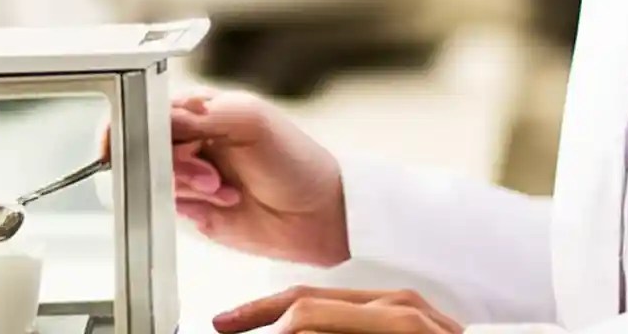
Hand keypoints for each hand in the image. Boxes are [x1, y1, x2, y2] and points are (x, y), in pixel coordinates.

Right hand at [101, 90, 348, 266]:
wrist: (321, 214)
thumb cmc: (297, 160)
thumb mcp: (250, 121)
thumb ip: (199, 115)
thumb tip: (156, 115)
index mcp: (203, 111)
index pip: (150, 110)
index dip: (129, 124)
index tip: (117, 140)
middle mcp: (193, 142)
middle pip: (147, 148)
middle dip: (174, 163)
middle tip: (207, 174)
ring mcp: (193, 177)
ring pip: (158, 180)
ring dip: (190, 187)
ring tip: (226, 190)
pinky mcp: (197, 210)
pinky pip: (172, 208)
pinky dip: (196, 207)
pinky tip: (226, 203)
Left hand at [212, 286, 463, 333]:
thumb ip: (349, 329)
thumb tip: (296, 329)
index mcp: (386, 304)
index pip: (306, 298)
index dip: (258, 308)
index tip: (223, 321)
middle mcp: (395, 307)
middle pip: (303, 306)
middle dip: (256, 316)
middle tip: (222, 324)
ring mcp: (405, 323)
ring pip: (312, 322)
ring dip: (283, 331)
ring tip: (252, 333)